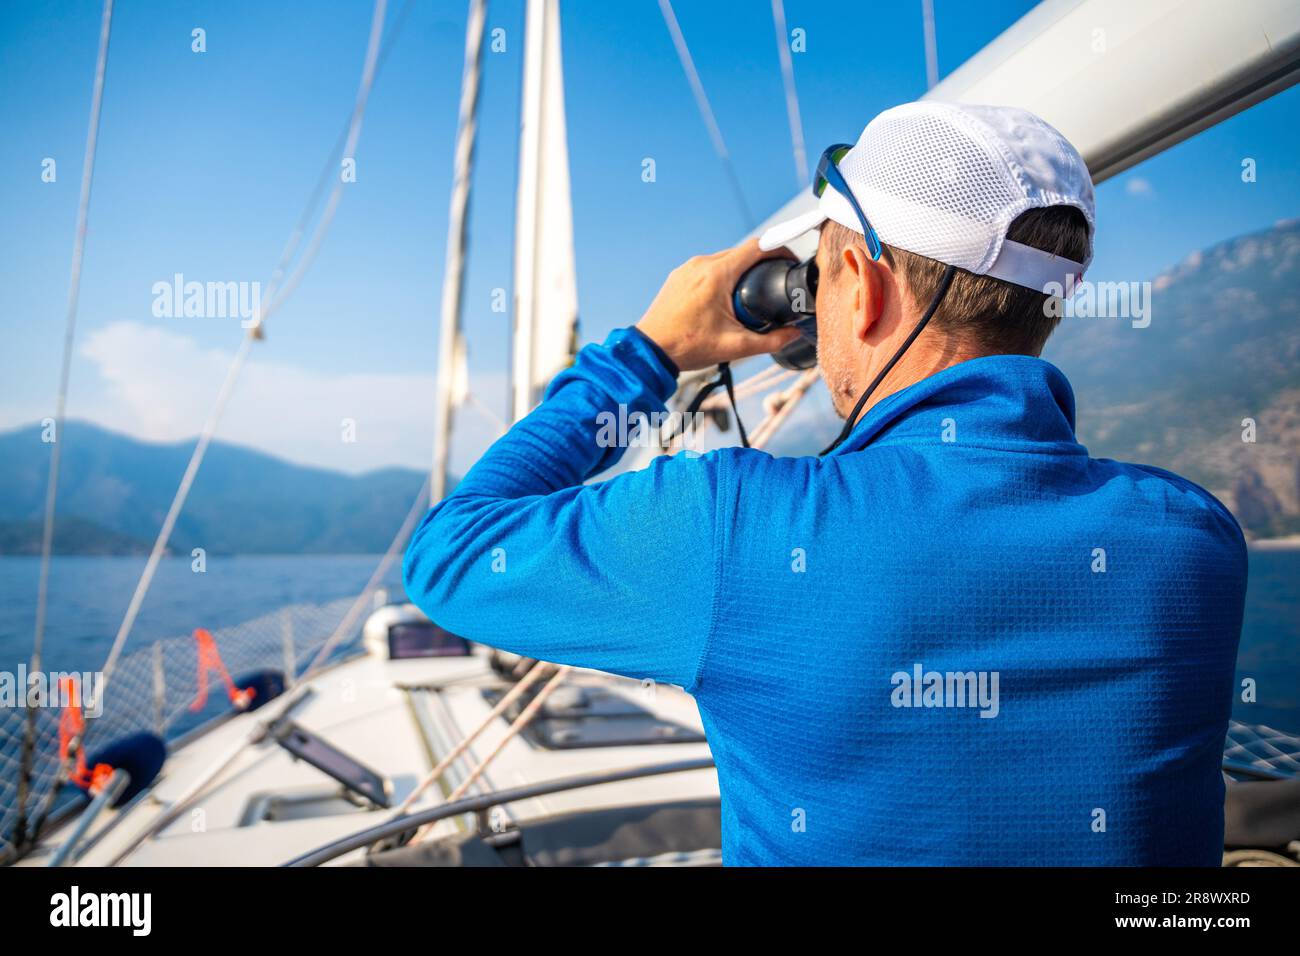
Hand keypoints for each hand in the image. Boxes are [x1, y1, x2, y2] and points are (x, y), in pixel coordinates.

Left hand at [636, 238, 802, 371]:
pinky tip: (725, 297)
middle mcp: (701, 264)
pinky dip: (721, 276)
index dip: (779, 249)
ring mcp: (687, 268)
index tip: (789, 260)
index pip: (757, 246)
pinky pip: (707, 267)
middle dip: (762, 263)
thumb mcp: (736, 347)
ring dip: (740, 270)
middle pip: (742, 252)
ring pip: (724, 259)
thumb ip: (771, 341)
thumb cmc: (688, 347)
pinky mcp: (679, 276)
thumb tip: (794, 334)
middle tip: (774, 282)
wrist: (651, 351)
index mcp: (717, 274)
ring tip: (750, 293)